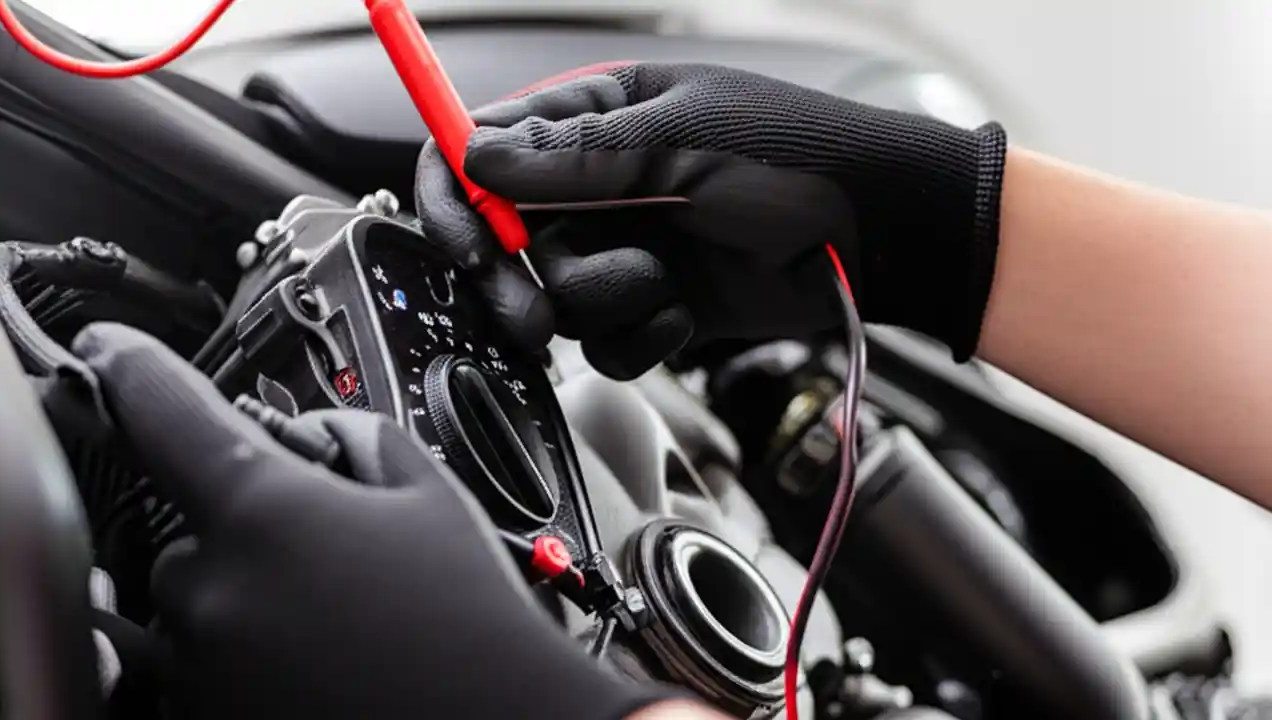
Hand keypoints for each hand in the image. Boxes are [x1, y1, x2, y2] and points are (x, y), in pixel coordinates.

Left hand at [72, 322, 670, 718]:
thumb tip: (315, 433)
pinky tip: (319, 662)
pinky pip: (202, 669)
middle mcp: (213, 591)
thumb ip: (356, 439)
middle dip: (246, 538)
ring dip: (244, 602)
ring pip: (195, 608)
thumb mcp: (430, 498)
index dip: (130, 366)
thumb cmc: (470, 625)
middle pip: (190, 536)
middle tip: (328, 559)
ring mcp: (202, 667)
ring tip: (335, 625)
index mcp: (264, 512)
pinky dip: (244, 659)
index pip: (164, 411)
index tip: (109, 350)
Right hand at [416, 62, 1007, 376]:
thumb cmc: (799, 158)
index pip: (481, 149)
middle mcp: (598, 187)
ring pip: (555, 297)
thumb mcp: (681, 141)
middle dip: (511, 277)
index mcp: (594, 119)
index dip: (456, 197)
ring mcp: (625, 249)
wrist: (880, 235)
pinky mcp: (653, 307)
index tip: (467, 242)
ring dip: (604, 298)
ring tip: (664, 279)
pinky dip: (639, 334)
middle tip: (526, 307)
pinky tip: (683, 314)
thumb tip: (477, 156)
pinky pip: (604, 342)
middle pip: (501, 239)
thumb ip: (573, 157)